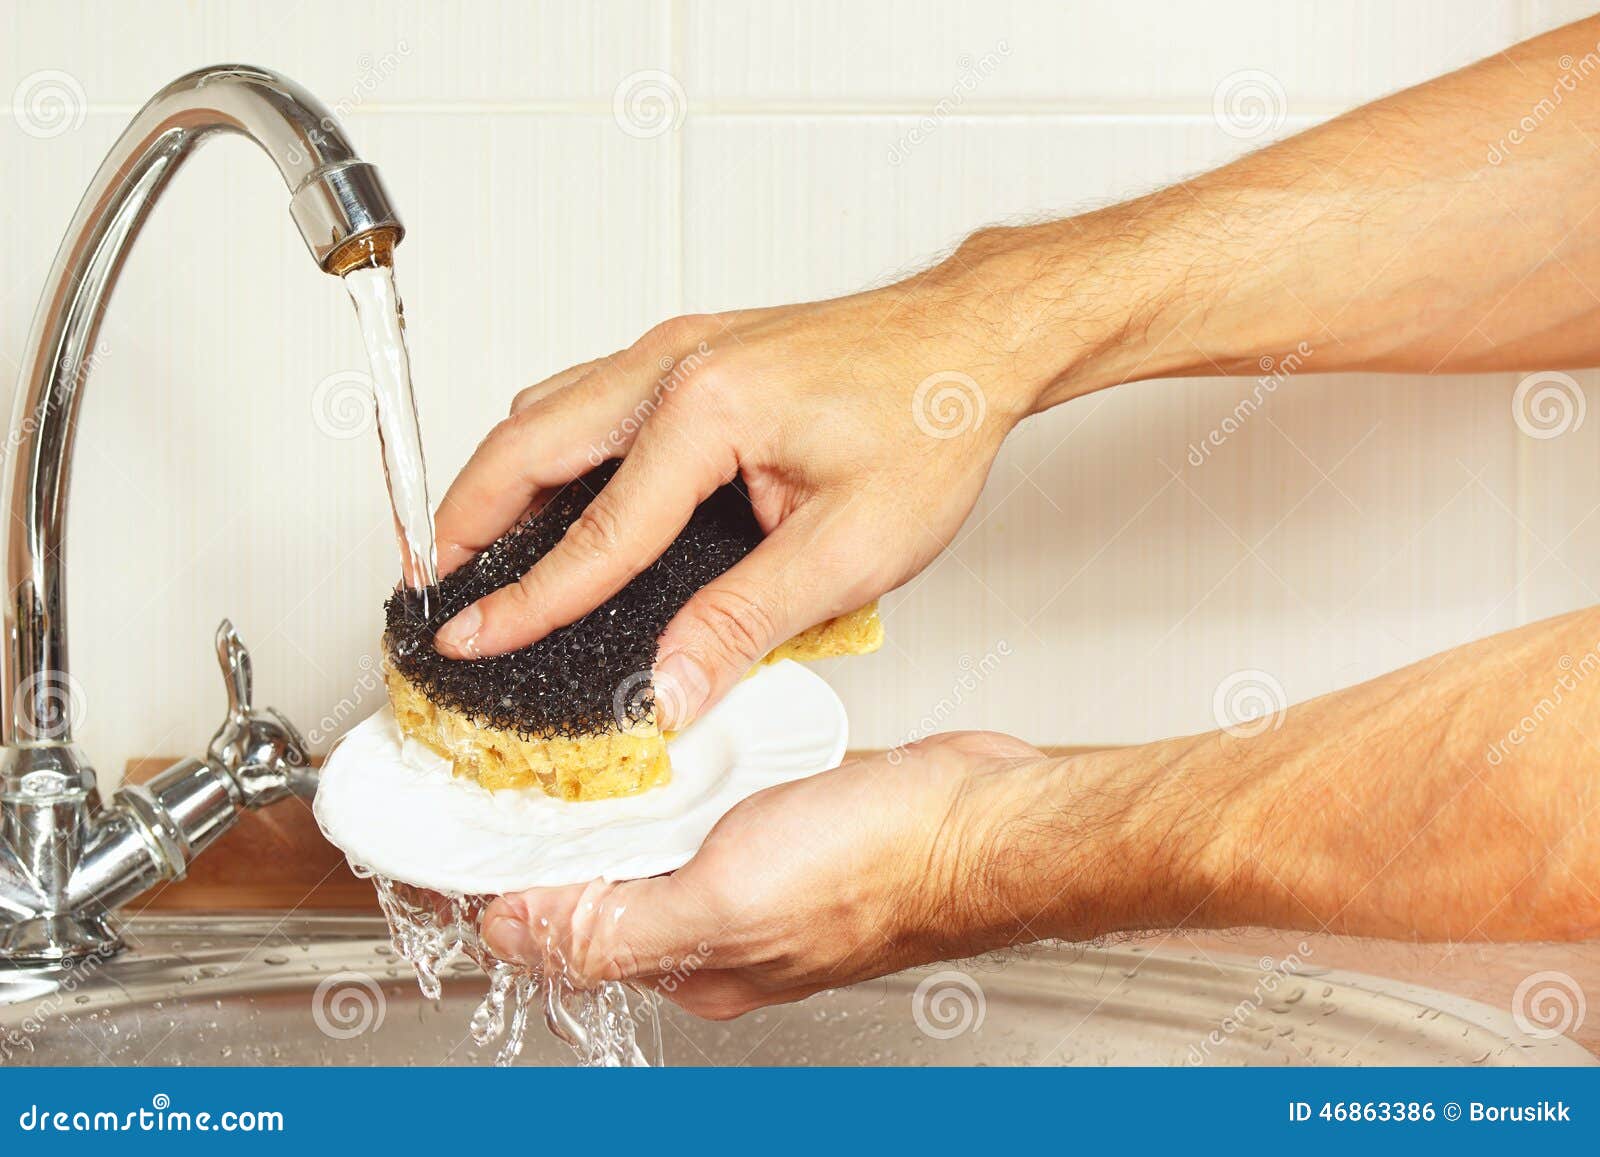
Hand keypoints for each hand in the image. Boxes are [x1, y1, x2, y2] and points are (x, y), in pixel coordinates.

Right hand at [430, 248, 1089, 726]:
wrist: (973, 343)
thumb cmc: (932, 423)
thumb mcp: (851, 550)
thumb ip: (747, 622)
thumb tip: (670, 685)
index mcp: (709, 411)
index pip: (594, 532)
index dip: (526, 601)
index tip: (469, 641)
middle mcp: (678, 365)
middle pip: (526, 441)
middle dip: (466, 518)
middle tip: (438, 588)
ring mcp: (681, 350)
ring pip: (547, 409)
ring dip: (500, 477)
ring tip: (478, 550)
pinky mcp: (694, 353)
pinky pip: (587, 397)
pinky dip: (546, 448)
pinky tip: (556, 495)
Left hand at [478, 731, 1202, 1018]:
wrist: (983, 816)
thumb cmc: (884, 866)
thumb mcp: (726, 901)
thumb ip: (613, 924)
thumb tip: (512, 935)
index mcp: (692, 964)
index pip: (560, 936)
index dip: (496, 892)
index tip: (445, 844)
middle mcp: (716, 926)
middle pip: (595, 889)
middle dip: (543, 843)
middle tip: (496, 781)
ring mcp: (751, 871)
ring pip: (648, 838)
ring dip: (608, 802)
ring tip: (561, 758)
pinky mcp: (782, 821)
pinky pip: (703, 798)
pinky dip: (673, 772)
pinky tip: (660, 740)